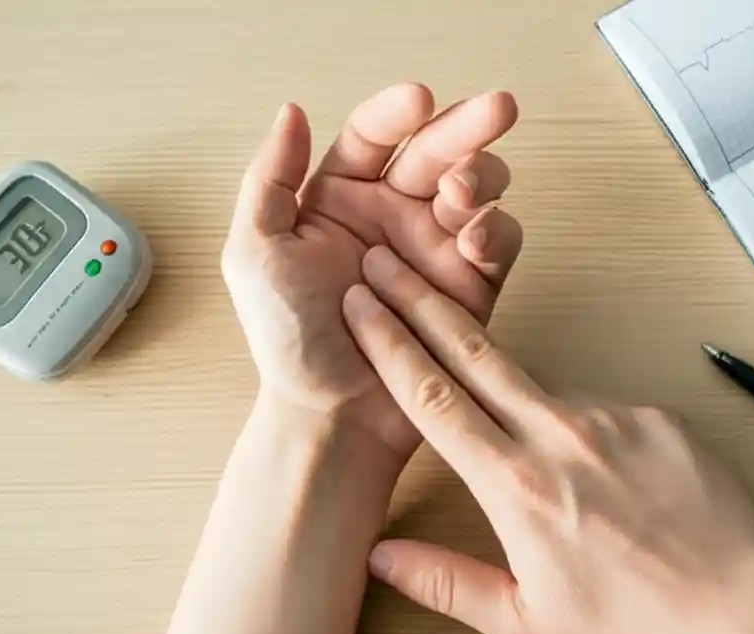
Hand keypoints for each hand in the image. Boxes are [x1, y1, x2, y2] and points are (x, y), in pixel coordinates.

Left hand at [222, 84, 521, 457]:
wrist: (331, 413)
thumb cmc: (287, 340)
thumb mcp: (255, 252)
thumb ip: (270, 178)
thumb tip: (293, 111)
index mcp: (342, 197)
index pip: (376, 136)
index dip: (397, 112)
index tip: (416, 100)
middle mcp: (394, 216)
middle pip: (438, 152)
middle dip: (468, 126)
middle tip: (498, 108)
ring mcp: (436, 249)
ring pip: (478, 190)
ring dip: (482, 180)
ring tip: (462, 196)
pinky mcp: (472, 287)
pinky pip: (498, 244)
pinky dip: (496, 233)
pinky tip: (474, 240)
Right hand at [340, 246, 753, 633]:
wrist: (740, 616)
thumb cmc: (638, 631)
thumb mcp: (525, 625)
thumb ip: (446, 582)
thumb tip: (382, 557)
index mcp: (517, 487)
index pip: (433, 398)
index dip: (389, 344)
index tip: (363, 305)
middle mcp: (563, 438)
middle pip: (475, 353)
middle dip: (424, 302)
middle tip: (390, 264)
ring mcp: (616, 419)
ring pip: (542, 389)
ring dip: (517, 398)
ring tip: (544, 471)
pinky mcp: (658, 418)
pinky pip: (602, 411)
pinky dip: (586, 433)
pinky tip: (604, 482)